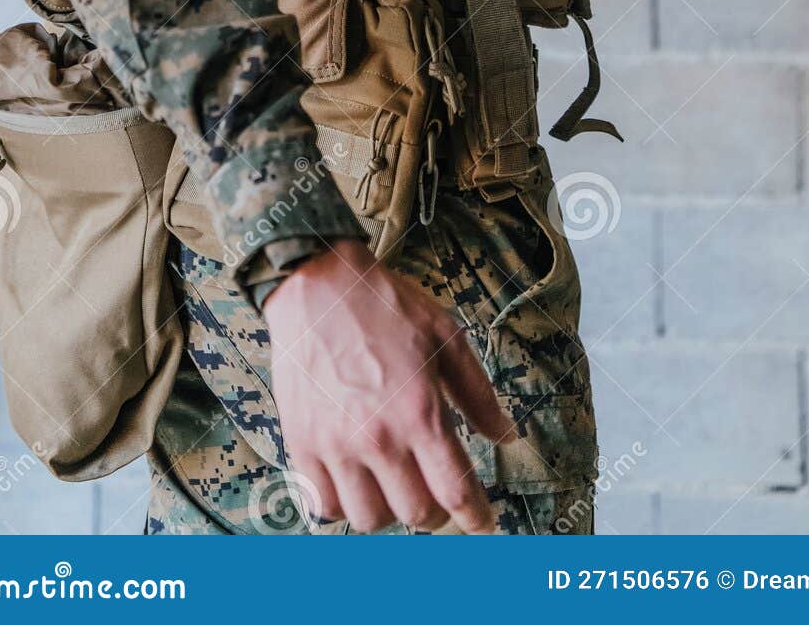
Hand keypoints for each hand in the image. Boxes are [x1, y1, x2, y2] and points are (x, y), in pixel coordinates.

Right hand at [263, 237, 515, 532]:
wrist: (318, 284)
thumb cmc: (385, 306)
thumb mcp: (446, 337)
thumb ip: (478, 395)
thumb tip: (506, 436)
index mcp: (419, 412)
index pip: (456, 492)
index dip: (477, 518)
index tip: (484, 524)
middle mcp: (378, 437)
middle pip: (416, 514)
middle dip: (437, 513)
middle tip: (438, 494)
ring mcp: (335, 446)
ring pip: (369, 519)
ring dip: (390, 511)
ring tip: (394, 486)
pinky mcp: (302, 444)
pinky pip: (324, 505)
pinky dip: (344, 505)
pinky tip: (355, 482)